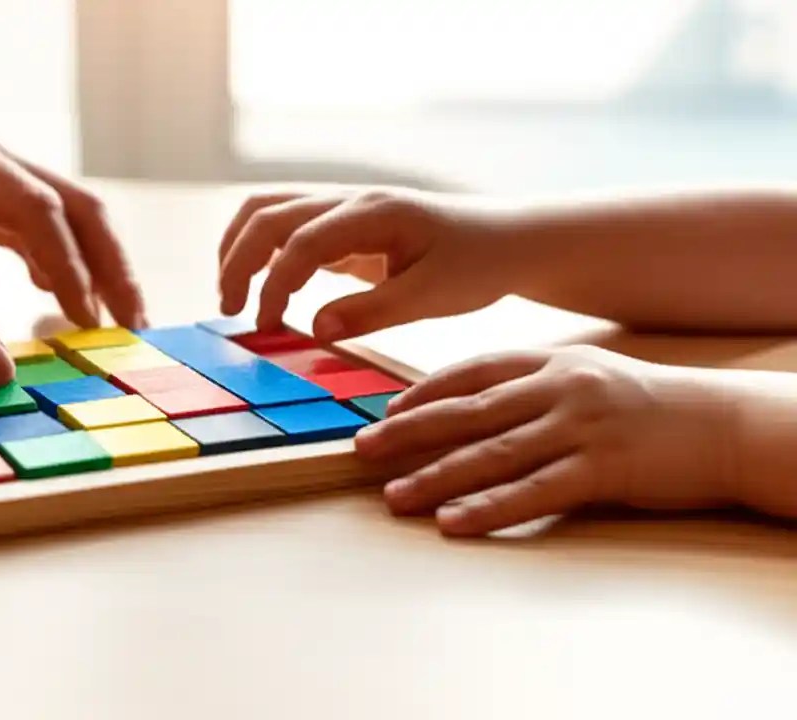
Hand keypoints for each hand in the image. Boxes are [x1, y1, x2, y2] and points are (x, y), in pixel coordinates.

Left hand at [0, 92, 146, 329]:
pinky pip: (42, 228)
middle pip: (77, 206)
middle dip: (111, 267)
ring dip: (101, 269)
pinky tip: (71, 307)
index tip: (86, 321)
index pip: (34, 208)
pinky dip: (65, 266)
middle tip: (131, 327)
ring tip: (118, 325)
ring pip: (71, 216)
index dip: (68, 267)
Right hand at [217, 187, 529, 339]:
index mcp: (374, 212)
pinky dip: (263, 254)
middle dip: (237, 260)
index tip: (268, 328)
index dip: (274, 285)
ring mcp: (344, 208)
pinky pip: (287, 228)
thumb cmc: (478, 265)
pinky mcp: (344, 225)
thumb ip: (373, 312)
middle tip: (230, 312)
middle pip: (267, 213)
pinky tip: (264, 291)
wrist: (508, 240)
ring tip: (233, 299)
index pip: (300, 241)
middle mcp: (351, 200)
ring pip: (269, 211)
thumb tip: (314, 330)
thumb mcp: (434, 296)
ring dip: (240, 249)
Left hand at [355, 346, 741, 535]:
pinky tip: (452, 521)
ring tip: (394, 497)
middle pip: (467, 412)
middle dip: (409, 433)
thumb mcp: (587, 374)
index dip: (423, 393)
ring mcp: (579, 427)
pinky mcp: (601, 469)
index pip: (471, 371)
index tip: (384, 413)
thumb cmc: (648, 403)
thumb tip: (472, 402)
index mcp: (550, 362)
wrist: (724, 424)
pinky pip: (532, 492)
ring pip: (490, 454)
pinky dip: (487, 508)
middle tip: (362, 449)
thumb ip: (532, 383)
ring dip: (434, 477)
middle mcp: (558, 388)